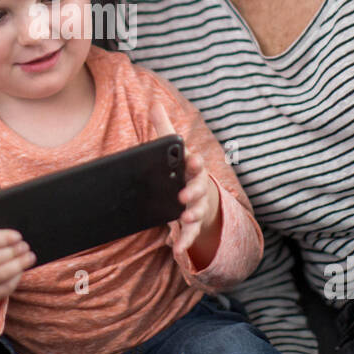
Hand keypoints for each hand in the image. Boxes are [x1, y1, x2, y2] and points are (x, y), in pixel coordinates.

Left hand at [151, 102, 220, 256]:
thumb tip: (155, 104)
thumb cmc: (183, 170)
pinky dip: (184, 242)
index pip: (196, 164)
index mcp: (193, 169)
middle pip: (199, 189)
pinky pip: (189, 234)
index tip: (193, 159)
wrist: (197, 195)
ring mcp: (196, 208)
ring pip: (197, 213)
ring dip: (191, 217)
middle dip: (193, 192)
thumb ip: (164, 129)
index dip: (194, 162)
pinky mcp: (191, 225)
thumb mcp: (173, 151)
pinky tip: (177, 250)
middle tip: (183, 195)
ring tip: (184, 219)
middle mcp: (198, 188)